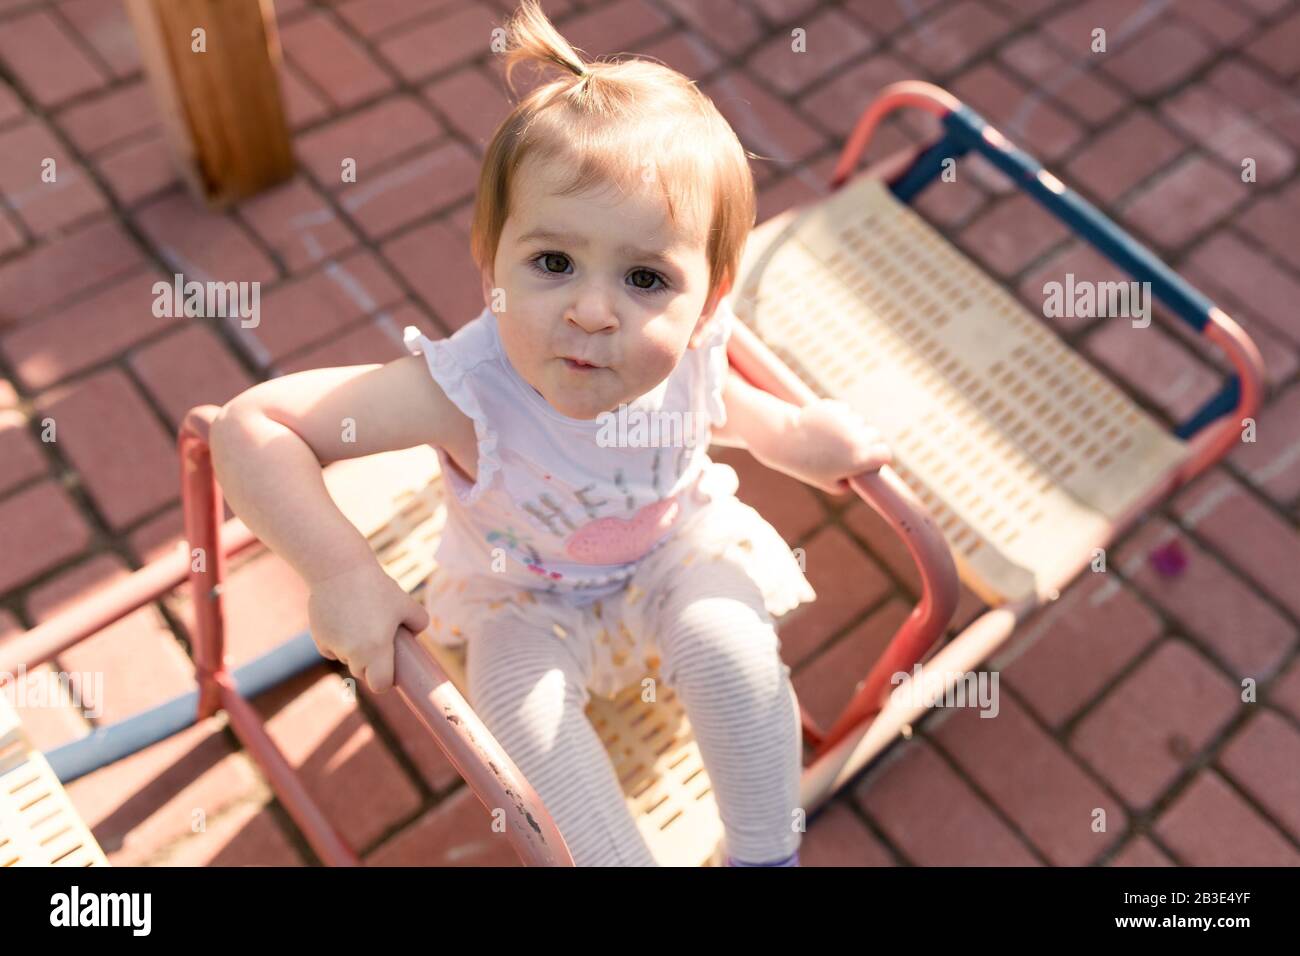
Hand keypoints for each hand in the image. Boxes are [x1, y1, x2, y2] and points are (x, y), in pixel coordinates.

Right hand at [306, 561, 429, 693]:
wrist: (339, 569)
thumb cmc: (376, 587)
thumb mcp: (406, 603)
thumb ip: (419, 621)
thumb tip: (416, 633)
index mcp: (375, 650)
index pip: (380, 684)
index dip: (387, 680)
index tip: (391, 670)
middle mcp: (351, 653)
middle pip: (362, 673)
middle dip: (372, 664)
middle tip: (381, 644)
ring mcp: (333, 646)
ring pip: (346, 659)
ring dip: (354, 652)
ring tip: (363, 626)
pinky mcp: (318, 637)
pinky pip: (331, 649)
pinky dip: (338, 642)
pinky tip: (345, 623)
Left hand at [781, 399, 891, 495]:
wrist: (785, 442)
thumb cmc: (807, 466)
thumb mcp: (829, 483)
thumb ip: (850, 482)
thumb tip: (864, 475)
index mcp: (858, 459)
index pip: (886, 454)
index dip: (880, 457)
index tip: (873, 459)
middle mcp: (856, 439)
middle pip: (875, 435)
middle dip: (867, 441)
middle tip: (852, 447)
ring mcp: (846, 422)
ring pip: (860, 421)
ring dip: (853, 427)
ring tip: (834, 437)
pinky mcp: (835, 409)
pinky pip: (846, 411)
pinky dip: (840, 416)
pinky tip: (826, 426)